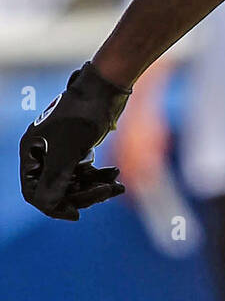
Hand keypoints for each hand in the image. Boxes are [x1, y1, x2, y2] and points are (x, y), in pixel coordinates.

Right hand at [20, 62, 130, 220]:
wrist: (108, 85)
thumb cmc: (85, 114)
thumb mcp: (68, 151)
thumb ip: (55, 181)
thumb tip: (48, 207)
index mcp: (31, 151)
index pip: (34, 191)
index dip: (53, 206)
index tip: (76, 214)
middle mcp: (43, 152)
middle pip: (57, 188)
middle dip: (83, 194)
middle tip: (107, 192)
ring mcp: (61, 150)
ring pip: (74, 182)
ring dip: (95, 187)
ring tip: (117, 185)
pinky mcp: (78, 148)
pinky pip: (85, 172)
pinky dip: (100, 176)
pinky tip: (115, 175)